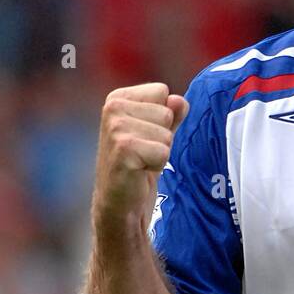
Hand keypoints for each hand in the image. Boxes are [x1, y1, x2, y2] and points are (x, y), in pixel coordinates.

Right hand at [93, 83, 188, 224]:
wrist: (120, 202)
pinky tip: (139, 171)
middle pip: (167, 112)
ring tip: (140, 161)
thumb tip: (180, 100)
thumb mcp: (156, 133)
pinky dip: (156, 165)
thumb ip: (170, 114)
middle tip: (143, 152)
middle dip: (162, 136)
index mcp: (118, 98)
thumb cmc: (139, 165)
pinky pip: (163, 151)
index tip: (144, 136)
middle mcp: (113, 107)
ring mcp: (116, 127)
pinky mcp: (124, 148)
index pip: (162, 92)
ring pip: (166, 134)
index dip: (162, 118)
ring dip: (160, 152)